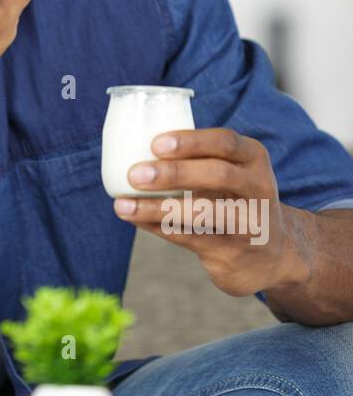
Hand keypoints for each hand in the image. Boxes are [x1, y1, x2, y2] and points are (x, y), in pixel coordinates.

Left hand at [111, 127, 308, 297]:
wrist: (272, 254)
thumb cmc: (235, 198)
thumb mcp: (232, 171)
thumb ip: (197, 159)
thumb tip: (132, 145)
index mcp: (253, 159)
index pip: (225, 142)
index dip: (190, 141)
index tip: (155, 143)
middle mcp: (258, 189)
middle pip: (218, 175)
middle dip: (174, 173)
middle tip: (134, 174)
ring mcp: (249, 224)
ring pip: (203, 214)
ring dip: (157, 208)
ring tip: (122, 205)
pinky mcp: (232, 253)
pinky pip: (189, 238)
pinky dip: (157, 226)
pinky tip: (133, 217)